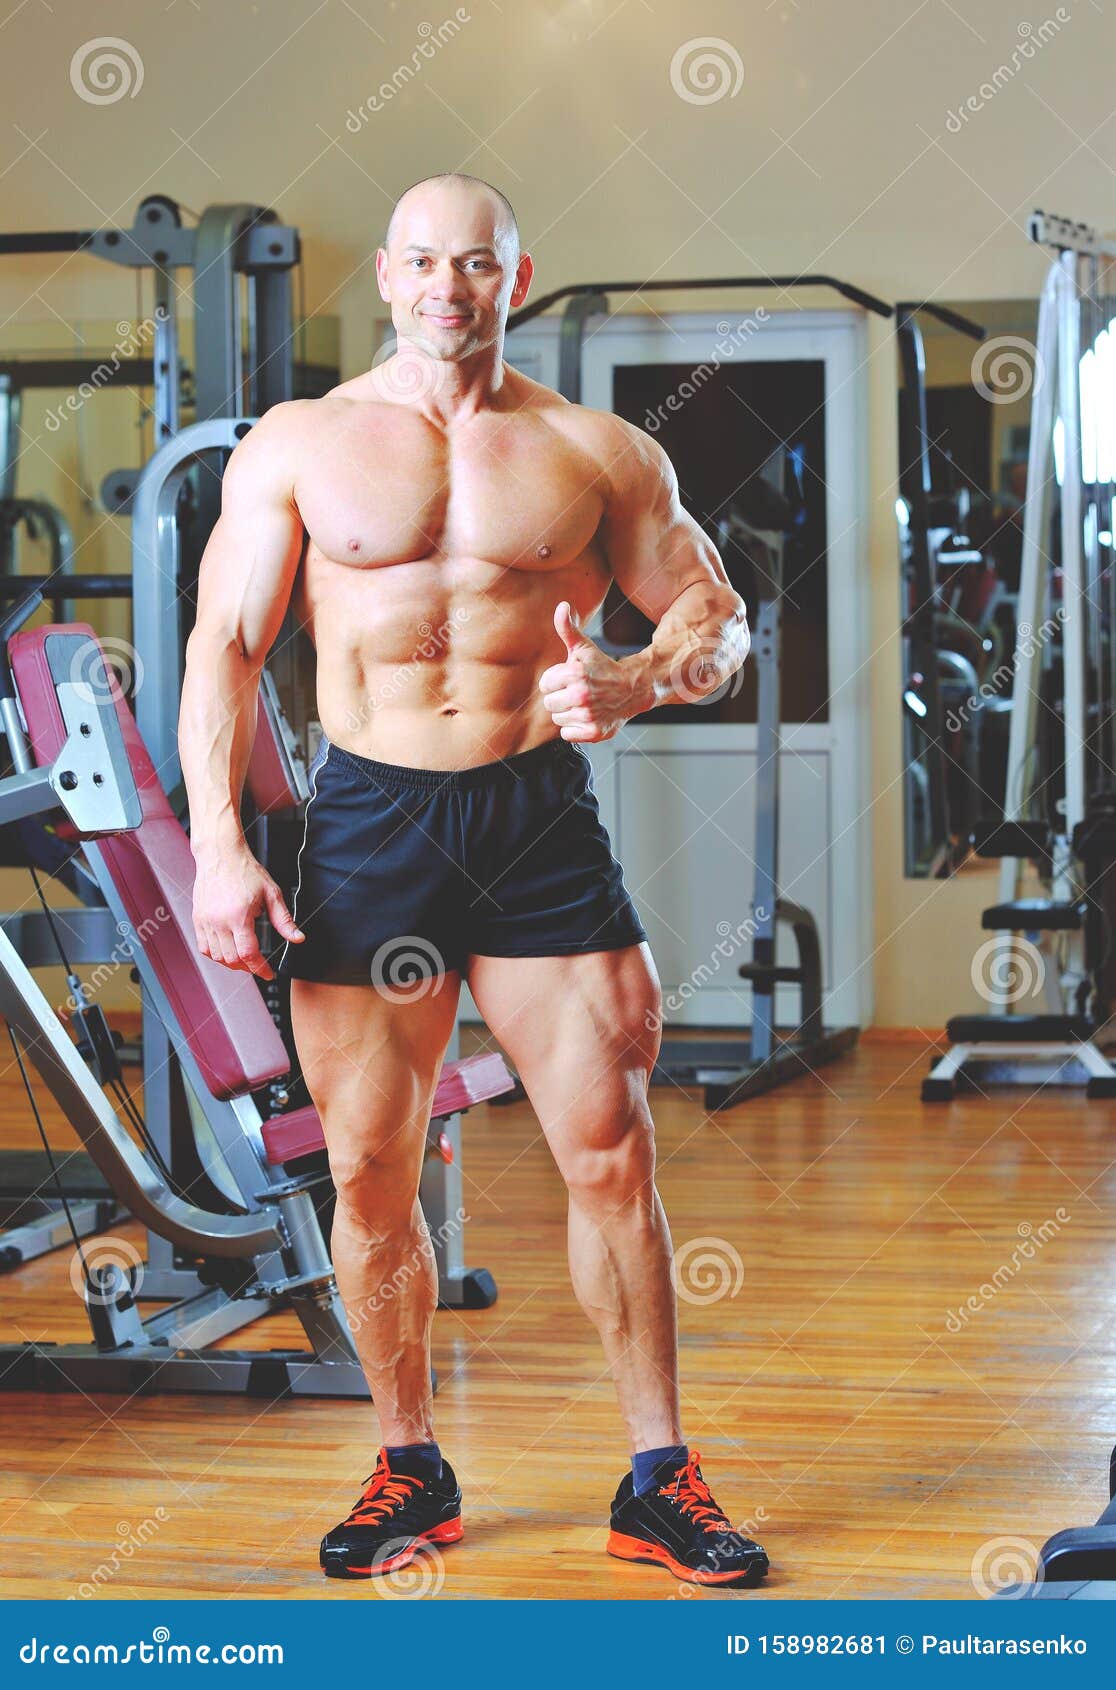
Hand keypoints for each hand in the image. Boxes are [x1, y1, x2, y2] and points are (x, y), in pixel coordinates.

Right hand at [191, 844, 303, 979]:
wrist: (221, 855)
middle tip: (258, 965)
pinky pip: (204, 947)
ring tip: (244, 959)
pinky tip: (228, 951)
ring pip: (216, 957)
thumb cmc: (246, 871)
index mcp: (239, 916)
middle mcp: (218, 921)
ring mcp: (205, 921)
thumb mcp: (272, 894)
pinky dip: (216, 955)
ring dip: (231, 963)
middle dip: (248, 967)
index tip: (268, 973)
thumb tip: (298, 938)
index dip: (260, 968)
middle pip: (232, 959)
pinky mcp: (197, 919)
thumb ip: (284, 920)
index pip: (248, 954)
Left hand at [538, 601, 648, 742]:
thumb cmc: (603, 667)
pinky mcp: (593, 732)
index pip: (545, 685)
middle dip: (561, 698)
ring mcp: (588, 715)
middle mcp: (581, 695)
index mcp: (574, 673)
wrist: (633, 688)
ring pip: (558, 719)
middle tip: (579, 692)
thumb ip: (567, 628)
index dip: (556, 682)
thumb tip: (562, 606)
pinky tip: (588, 716)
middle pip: (550, 704)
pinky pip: (567, 734)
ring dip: (568, 713)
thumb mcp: (584, 647)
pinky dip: (575, 728)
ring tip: (585, 704)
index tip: (571, 679)